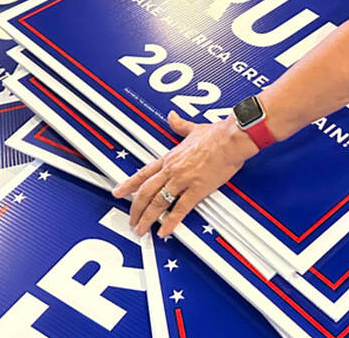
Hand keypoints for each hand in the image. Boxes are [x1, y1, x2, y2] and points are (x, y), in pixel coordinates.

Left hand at [113, 113, 256, 236]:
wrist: (230, 139)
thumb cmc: (216, 135)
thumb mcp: (193, 128)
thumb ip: (180, 126)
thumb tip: (173, 118)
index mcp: (170, 157)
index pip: (143, 173)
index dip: (128, 184)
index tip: (118, 192)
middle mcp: (172, 170)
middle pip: (146, 192)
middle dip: (135, 208)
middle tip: (131, 220)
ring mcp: (183, 180)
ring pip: (158, 202)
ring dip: (147, 218)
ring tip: (141, 229)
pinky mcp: (196, 189)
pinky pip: (180, 209)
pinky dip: (170, 222)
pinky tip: (164, 231)